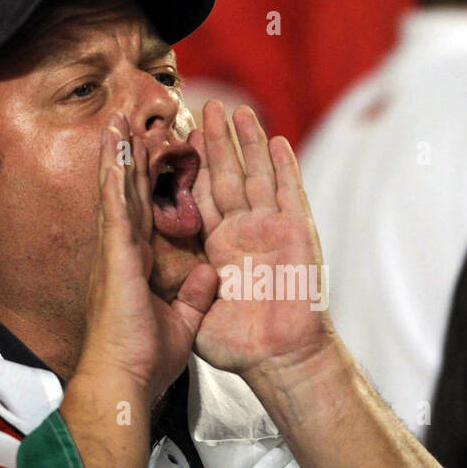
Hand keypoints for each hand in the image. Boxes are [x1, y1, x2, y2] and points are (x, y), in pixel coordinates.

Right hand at [77, 114, 217, 402]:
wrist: (124, 381)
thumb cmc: (146, 361)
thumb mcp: (183, 321)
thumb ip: (193, 295)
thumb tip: (208, 275)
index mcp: (136, 267)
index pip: (145, 216)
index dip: (147, 187)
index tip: (150, 160)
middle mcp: (121, 253)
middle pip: (128, 196)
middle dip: (127, 161)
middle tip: (126, 126)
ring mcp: (114, 250)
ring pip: (118, 191)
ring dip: (118, 156)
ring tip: (117, 122)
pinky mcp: (115, 253)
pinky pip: (117, 203)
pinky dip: (117, 173)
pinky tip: (117, 147)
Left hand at [189, 101, 331, 378]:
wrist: (279, 360)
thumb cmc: (237, 347)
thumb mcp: (195, 312)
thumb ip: (184, 286)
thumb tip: (170, 265)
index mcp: (215, 248)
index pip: (197, 198)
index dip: (187, 169)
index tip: (171, 138)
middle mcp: (241, 234)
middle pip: (226, 177)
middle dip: (215, 143)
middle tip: (204, 107)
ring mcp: (270, 231)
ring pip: (256, 176)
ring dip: (247, 144)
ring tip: (237, 110)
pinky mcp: (296, 235)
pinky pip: (290, 195)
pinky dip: (285, 168)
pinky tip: (276, 141)